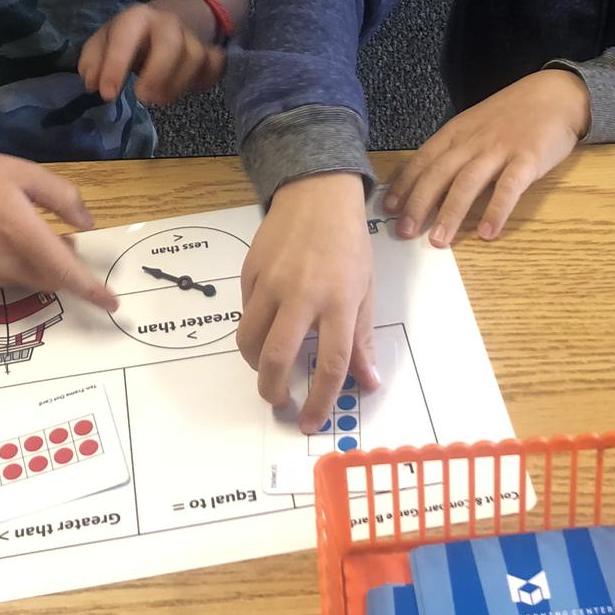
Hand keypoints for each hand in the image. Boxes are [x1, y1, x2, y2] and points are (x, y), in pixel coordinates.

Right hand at [0, 149, 116, 309]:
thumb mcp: (25, 173)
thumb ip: (62, 198)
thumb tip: (87, 224)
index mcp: (23, 234)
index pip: (66, 273)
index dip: (91, 291)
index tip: (113, 304)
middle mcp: (4, 263)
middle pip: (50, 281)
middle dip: (66, 270)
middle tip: (68, 243)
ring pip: (27, 281)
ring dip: (41, 267)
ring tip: (33, 236)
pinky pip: (3, 279)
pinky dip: (15, 266)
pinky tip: (1, 240)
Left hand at [78, 0, 223, 107]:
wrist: (168, 16)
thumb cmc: (129, 36)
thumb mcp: (104, 40)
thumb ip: (93, 60)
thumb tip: (92, 82)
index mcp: (136, 17)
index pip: (126, 36)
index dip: (115, 65)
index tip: (107, 95)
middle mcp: (168, 23)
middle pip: (171, 43)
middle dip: (157, 73)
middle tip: (143, 99)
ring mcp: (192, 36)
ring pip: (196, 57)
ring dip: (178, 83)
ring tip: (160, 100)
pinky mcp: (209, 51)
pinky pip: (216, 65)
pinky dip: (206, 78)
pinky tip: (192, 88)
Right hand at [237, 173, 380, 431]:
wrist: (316, 194)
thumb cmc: (349, 243)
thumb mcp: (365, 290)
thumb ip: (362, 339)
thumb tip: (369, 383)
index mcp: (338, 301)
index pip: (330, 363)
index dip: (320, 400)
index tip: (311, 421)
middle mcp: (302, 293)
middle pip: (277, 357)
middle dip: (273, 391)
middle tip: (280, 402)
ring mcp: (271, 281)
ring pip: (249, 339)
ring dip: (256, 365)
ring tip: (268, 369)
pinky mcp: (250, 271)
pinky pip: (245, 312)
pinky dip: (254, 329)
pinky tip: (267, 326)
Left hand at [385, 69, 587, 246]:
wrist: (554, 94)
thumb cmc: (511, 115)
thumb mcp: (474, 126)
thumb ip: (454, 151)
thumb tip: (427, 184)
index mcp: (456, 133)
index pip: (423, 160)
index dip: (405, 185)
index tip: (388, 209)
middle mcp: (472, 141)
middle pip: (439, 174)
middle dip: (419, 204)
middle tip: (404, 231)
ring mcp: (500, 149)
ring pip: (468, 182)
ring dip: (451, 213)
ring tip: (438, 240)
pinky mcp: (528, 159)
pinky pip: (509, 187)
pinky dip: (497, 210)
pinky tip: (487, 232)